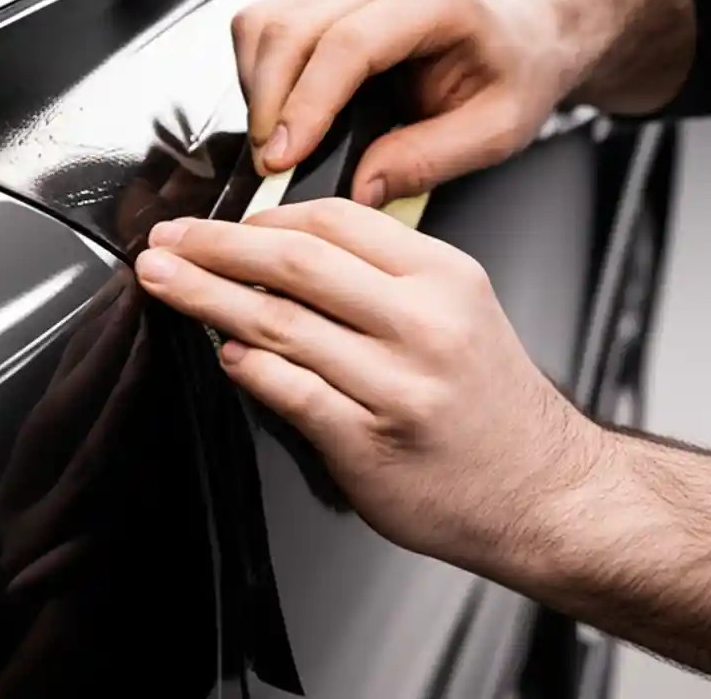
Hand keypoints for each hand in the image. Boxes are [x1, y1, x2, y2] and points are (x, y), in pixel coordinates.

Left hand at [134, 201, 601, 574]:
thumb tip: (279, 255)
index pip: (336, 221)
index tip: (221, 223)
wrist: (545, 492)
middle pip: (295, 262)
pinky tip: (224, 355)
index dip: (263, 217)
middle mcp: (424, 324)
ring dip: (207, 299)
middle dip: (214, 246)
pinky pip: (289, 391)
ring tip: (165, 283)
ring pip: (280, 324)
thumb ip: (381, 279)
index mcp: (444, 277)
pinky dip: (246, 367)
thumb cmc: (490, 405)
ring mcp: (396, 385)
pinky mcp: (369, 442)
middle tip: (165, 242)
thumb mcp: (461, 311)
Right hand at [232, 0, 693, 202]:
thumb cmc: (517, 70)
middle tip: (272, 163)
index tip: (284, 156)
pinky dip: (260, 73)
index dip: (307, 104)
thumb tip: (361, 188)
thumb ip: (430, 160)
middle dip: (267, 102)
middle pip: (290, 27)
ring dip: (256, 86)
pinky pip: (267, 26)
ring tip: (279, 140)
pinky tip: (283, 111)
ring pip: (266, 21)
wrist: (526, 33)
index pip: (348, 43)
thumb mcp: (497, 130)